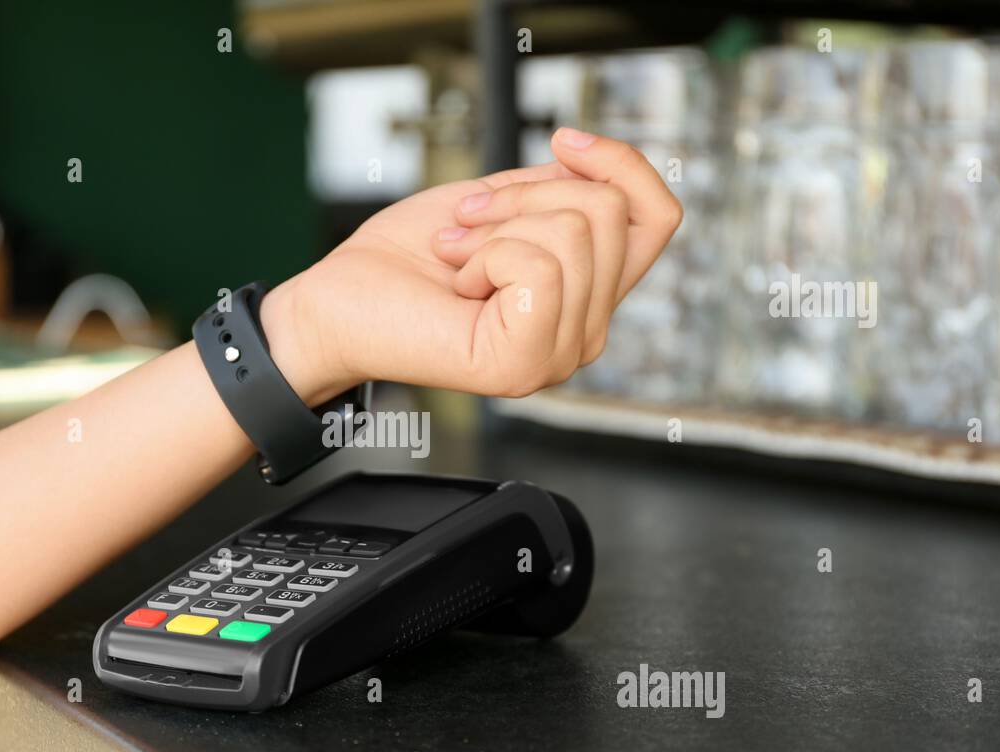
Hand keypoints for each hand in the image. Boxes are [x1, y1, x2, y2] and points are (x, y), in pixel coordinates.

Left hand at [261, 127, 682, 405]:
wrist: (339, 299)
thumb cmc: (407, 260)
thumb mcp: (499, 202)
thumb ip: (561, 191)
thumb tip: (597, 161)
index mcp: (585, 297)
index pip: (660, 218)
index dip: (624, 162)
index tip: (562, 139)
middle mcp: (584, 333)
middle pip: (609, 213)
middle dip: (526, 194)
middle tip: (467, 226)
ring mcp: (560, 354)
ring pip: (575, 231)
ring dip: (498, 225)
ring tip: (458, 257)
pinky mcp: (526, 363)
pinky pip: (539, 265)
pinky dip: (486, 253)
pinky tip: (458, 285)